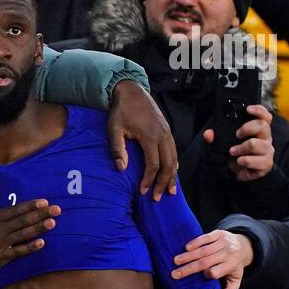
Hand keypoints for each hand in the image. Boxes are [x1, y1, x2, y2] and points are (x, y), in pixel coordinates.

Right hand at [0, 179, 59, 273]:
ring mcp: (3, 243)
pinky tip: (42, 243)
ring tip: (53, 223)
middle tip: (57, 210)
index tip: (44, 202)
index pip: (16, 210)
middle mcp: (1, 229)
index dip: (31, 205)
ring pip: (24, 234)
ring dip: (39, 228)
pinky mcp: (2, 257)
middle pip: (24, 220)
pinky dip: (30, 247)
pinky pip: (19, 251)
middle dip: (41, 214)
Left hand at [108, 80, 177, 198]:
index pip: (153, 164)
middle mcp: (163, 135)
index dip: (149, 180)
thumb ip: (118, 149)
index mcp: (150, 136)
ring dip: (172, 175)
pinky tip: (172, 172)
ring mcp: (167, 132)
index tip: (143, 191)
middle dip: (164, 182)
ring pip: (174, 158)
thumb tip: (122, 168)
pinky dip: (174, 163)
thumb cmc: (121, 110)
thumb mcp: (114, 129)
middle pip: (168, 164)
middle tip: (159, 197)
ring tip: (171, 190)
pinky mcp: (167, 130)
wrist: (131, 90)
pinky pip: (174, 150)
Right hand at [172, 229, 252, 288]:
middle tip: (175, 274)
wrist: (243, 246)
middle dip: (189, 268)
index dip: (206, 274)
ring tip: (176, 261)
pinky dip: (195, 242)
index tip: (199, 277)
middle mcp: (227, 253)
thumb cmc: (235, 265)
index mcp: (231, 265)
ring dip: (188, 256)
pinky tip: (186, 248)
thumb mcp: (236, 279)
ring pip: (203, 250)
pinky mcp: (218, 234)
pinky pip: (205, 238)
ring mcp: (223, 243)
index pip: (215, 272)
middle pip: (205, 262)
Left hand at [203, 104, 274, 180]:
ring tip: (233, 151)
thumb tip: (208, 134)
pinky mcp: (266, 163)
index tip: (248, 109)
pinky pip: (259, 161)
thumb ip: (213, 138)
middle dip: (247, 128)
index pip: (264, 116)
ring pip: (258, 144)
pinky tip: (240, 161)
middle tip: (237, 134)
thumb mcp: (221, 144)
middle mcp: (265, 138)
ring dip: (242, 148)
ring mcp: (267, 150)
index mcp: (257, 130)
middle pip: (263, 126)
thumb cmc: (234, 154)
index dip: (259, 110)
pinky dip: (246, 161)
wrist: (239, 173)